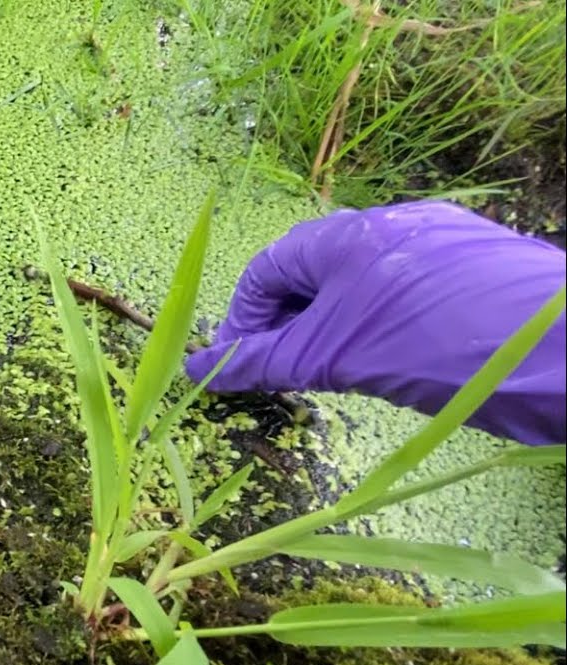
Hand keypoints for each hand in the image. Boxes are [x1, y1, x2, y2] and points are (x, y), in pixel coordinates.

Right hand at [186, 201, 565, 445]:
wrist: (559, 348)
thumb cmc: (438, 343)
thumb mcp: (337, 358)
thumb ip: (266, 361)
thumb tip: (199, 370)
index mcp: (348, 235)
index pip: (268, 269)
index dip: (244, 319)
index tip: (238, 366)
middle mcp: (388, 227)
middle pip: (311, 273)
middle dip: (286, 324)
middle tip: (283, 373)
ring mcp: (434, 243)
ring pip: (357, 286)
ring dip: (331, 328)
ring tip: (335, 371)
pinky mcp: (468, 268)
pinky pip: (400, 293)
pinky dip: (377, 326)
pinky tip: (391, 360)